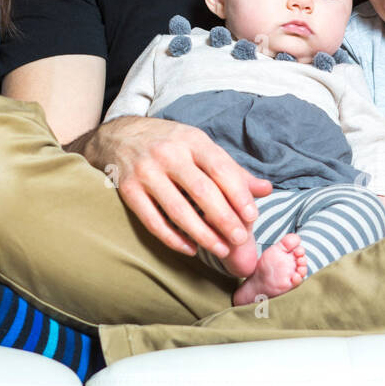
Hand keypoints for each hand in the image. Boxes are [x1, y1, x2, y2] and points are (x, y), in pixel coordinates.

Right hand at [77, 115, 272, 257]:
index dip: (238, 193)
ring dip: (202, 234)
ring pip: (177, 209)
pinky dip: (172, 238)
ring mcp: (146, 172)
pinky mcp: (128, 190)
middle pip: (201, 190)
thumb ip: (231, 170)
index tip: (252, 216)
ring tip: (221, 249)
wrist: (118, 136)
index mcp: (191, 140)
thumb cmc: (168, 143)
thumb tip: (265, 189)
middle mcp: (168, 153)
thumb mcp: (199, 146)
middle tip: (240, 239)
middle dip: (224, 218)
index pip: (220, 167)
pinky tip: (189, 248)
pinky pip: (152, 220)